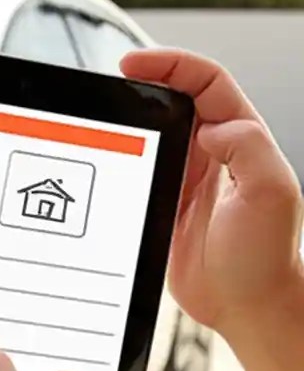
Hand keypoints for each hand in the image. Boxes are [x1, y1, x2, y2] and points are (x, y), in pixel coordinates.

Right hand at [120, 49, 302, 333]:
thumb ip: (247, 150)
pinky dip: (117, 159)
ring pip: (151, 131)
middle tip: (109, 83)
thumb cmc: (266, 258)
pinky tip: (100, 164)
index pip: (205, 82)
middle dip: (141, 82)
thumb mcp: (271, 196)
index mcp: (240, 140)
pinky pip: (136, 169)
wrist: (247, 306)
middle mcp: (212, 154)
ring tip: (99, 117)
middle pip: (173, 98)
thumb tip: (212, 126)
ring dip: (126, 119)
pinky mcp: (161, 206)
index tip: (133, 65)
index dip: (170, 64)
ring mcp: (184, 178)